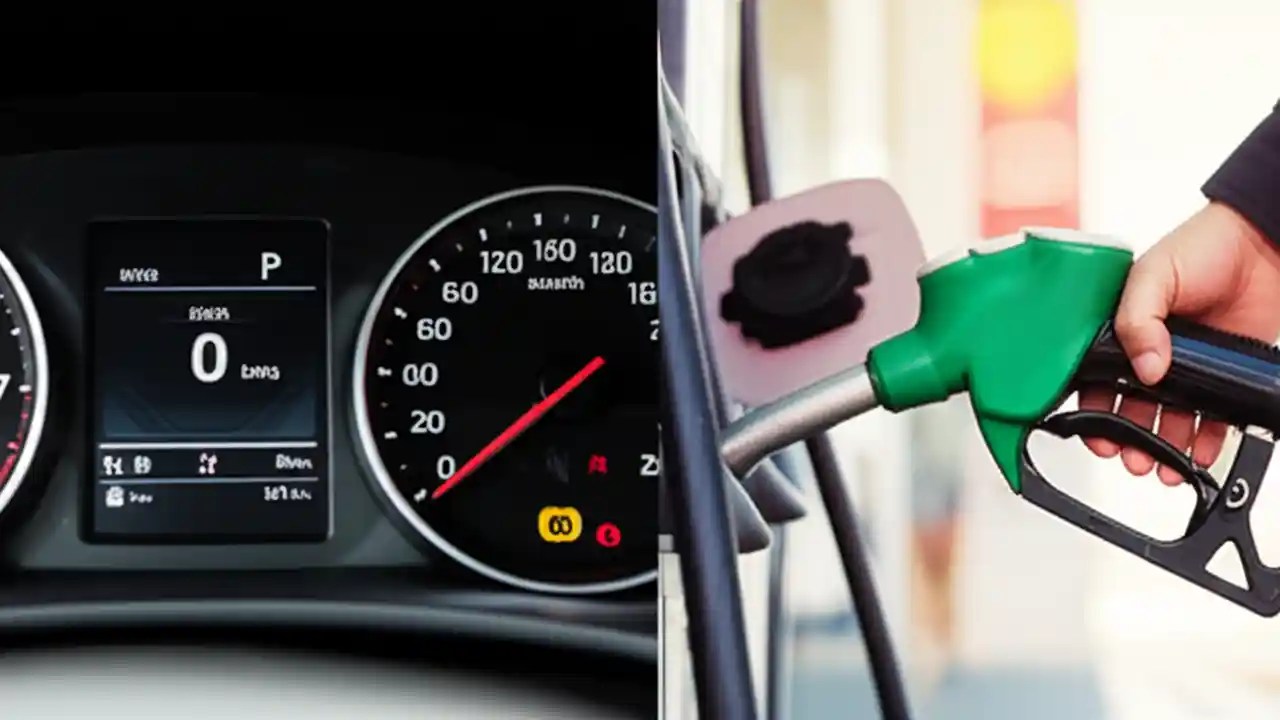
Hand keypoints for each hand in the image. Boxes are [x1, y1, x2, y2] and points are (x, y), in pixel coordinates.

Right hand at [1080, 201, 1279, 484]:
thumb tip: (1145, 369)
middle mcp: (1148, 350)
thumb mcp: (1154, 274)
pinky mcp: (1221, 375)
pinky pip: (1210, 419)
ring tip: (1161, 466)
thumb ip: (1137, 319)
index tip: (1096, 434)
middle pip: (1129, 407)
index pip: (1094, 377)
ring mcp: (1185, 365)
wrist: (1267, 245)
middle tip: (1130, 457)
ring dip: (1162, 448)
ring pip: (1166, 420)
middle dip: (1127, 439)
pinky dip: (1203, 443)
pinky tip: (1197, 455)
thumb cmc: (1205, 245)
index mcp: (1119, 327)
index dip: (1092, 409)